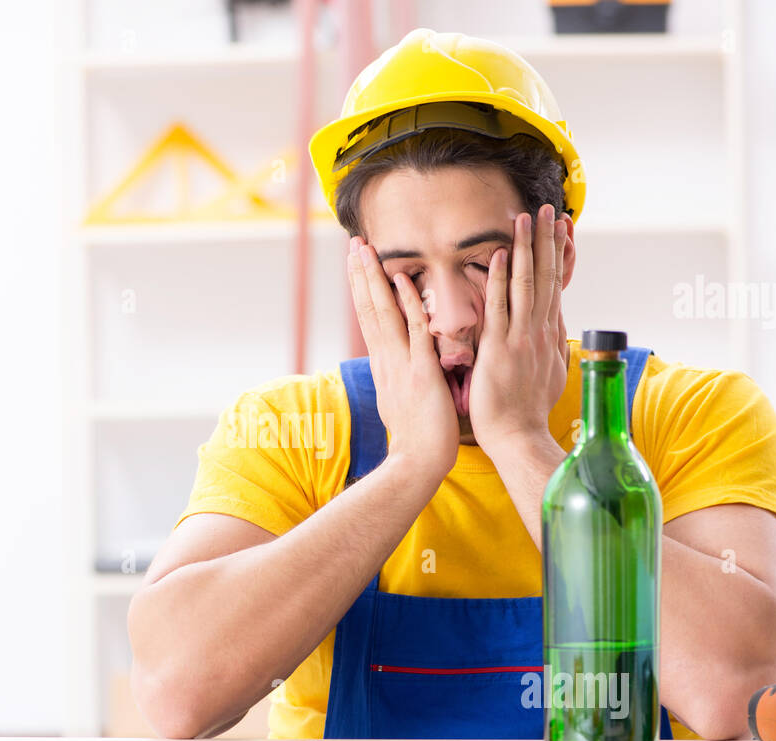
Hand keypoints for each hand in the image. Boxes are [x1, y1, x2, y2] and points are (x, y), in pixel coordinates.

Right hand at [347, 236, 457, 481]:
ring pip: (383, 313)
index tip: (358, 264)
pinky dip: (407, 304)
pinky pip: (414, 331)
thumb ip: (399, 376)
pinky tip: (401, 280)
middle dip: (361, 274)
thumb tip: (394, 365)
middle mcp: (387, 360)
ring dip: (374, 279)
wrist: (418, 462)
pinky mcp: (420, 372)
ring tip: (366, 250)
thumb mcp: (401, 400)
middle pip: (369, 309)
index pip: (369, 319)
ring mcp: (401, 364)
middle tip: (354, 243)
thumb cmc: (417, 437)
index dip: (362, 289)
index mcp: (384, 366)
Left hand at [469, 204, 570, 451]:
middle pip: (546, 277)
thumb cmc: (528, 411)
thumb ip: (552, 346)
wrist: (519, 436)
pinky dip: (500, 280)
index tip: (561, 229)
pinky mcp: (500, 349)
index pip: (555, 286)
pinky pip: (500, 308)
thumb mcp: (550, 374)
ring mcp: (521, 338)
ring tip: (526, 218)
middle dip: (547, 241)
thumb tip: (557, 328)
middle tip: (548, 209)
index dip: (558, 256)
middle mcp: (539, 332)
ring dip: (526, 249)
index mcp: (549, 335)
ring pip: (526, 285)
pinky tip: (500, 255)